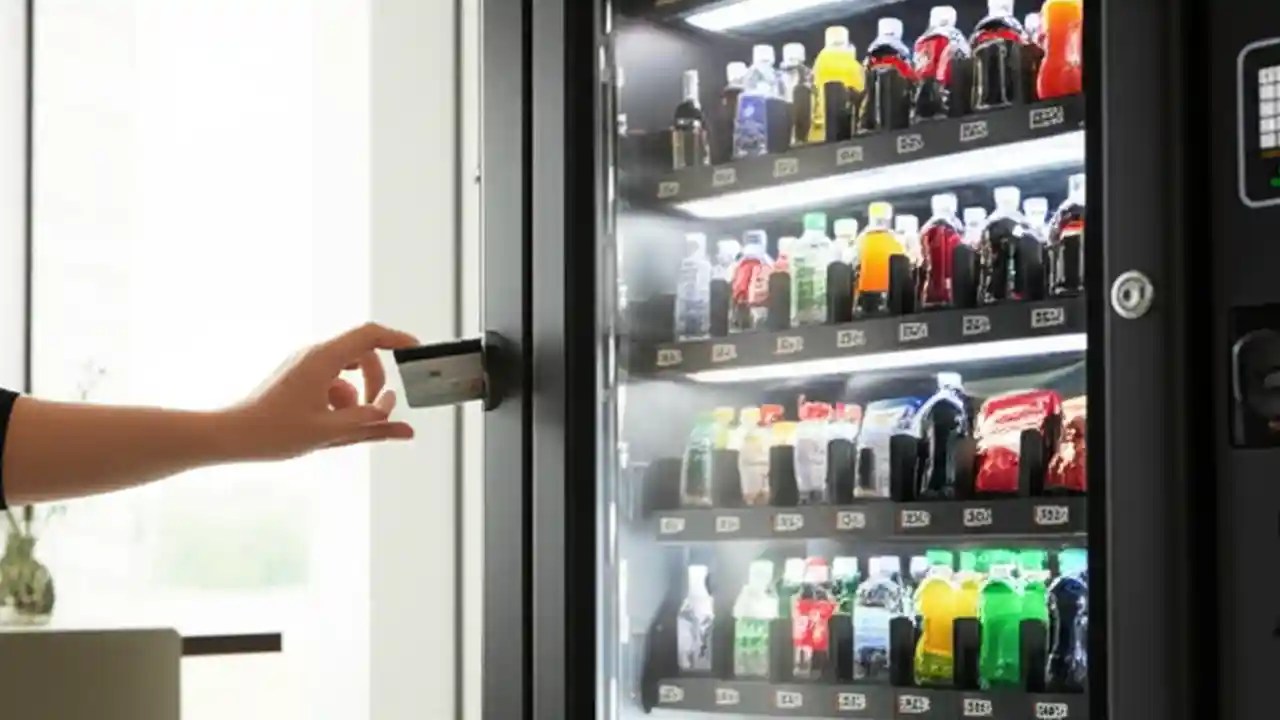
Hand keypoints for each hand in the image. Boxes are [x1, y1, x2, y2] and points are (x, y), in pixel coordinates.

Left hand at [226, 322, 421, 459]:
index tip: (416, 350)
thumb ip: (368, 421)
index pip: (370, 334)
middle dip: (376, 382)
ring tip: (340, 427)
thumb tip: (392, 409)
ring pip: (347, 374)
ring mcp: (305, 366)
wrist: (231, 436)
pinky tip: (325, 427)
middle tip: (378, 410)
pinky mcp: (298, 379)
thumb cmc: (273, 432)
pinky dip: (338, 403)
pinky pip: (332, 384)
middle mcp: (314, 356)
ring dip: (355, 398)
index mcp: (323, 359)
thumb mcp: (329, 431)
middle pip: (362, 356)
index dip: (397, 339)